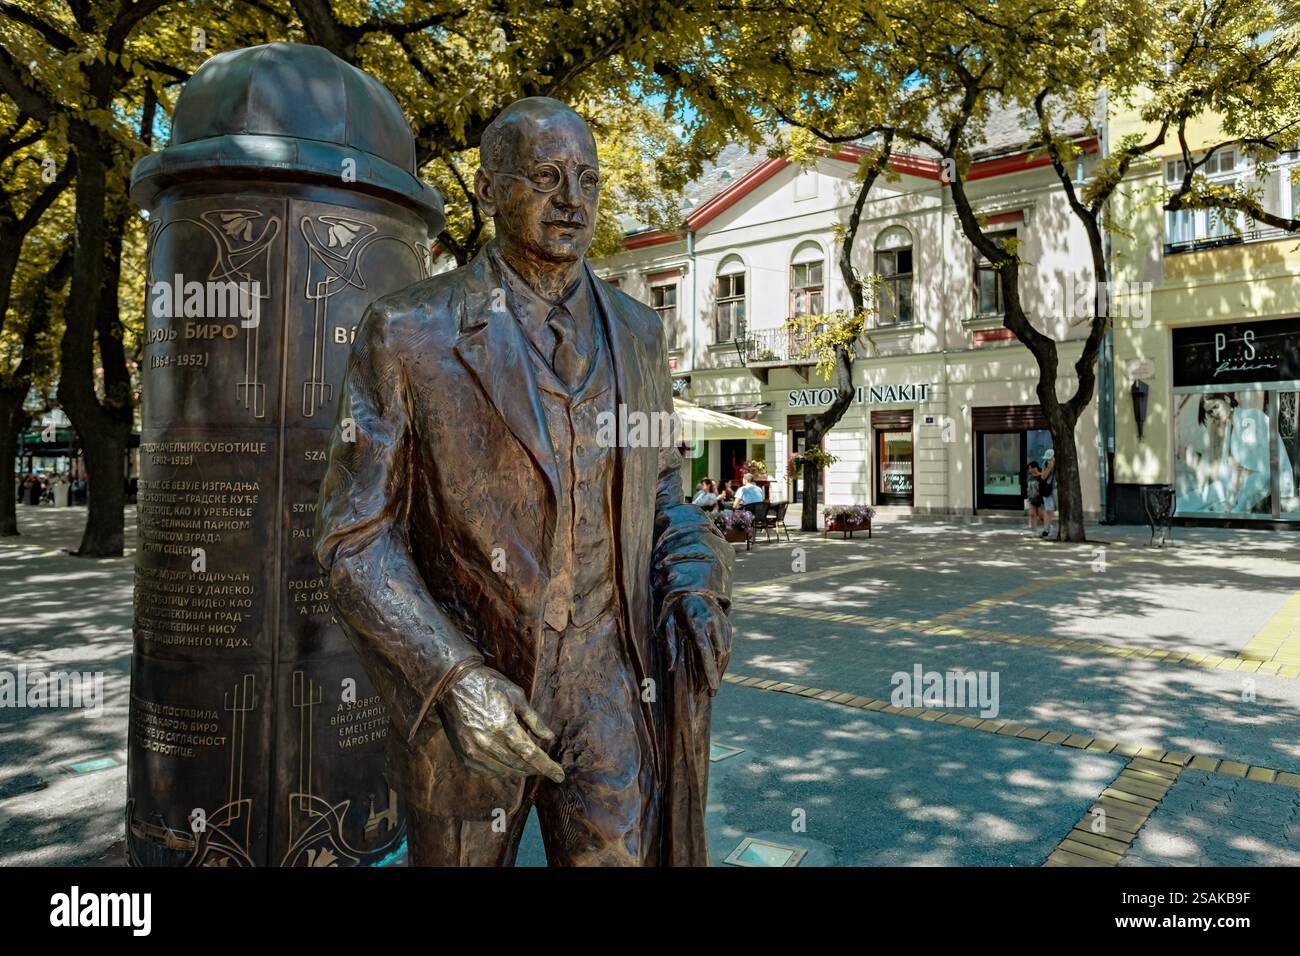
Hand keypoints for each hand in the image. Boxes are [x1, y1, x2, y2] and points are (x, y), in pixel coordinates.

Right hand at [439, 666, 564, 782]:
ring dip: (520, 771)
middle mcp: (487, 742)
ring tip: (531, 766)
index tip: (560, 775)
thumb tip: (549, 738)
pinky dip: (502, 771)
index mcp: (503, 726)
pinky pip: (488, 771)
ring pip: (504, 772)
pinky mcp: (464, 755)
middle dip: (536, 769)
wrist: (452, 684)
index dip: (547, 767)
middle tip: (548, 769)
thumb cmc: (488, 685)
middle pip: (519, 766)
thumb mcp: (516, 695)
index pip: (531, 754)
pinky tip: (510, 765)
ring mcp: (474, 751)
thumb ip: (533, 719)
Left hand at [664, 593, 730, 695]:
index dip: (710, 672)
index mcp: (697, 623)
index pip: (706, 652)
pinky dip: (724, 659)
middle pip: (719, 655)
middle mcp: (713, 623)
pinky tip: (718, 669)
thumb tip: (671, 668)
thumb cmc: (676, 609)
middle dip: (716, 675)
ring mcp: (722, 623)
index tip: (712, 688)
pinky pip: (728, 645)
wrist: (692, 589)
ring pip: (726, 652)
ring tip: (714, 683)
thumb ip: (670, 645)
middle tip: (711, 691)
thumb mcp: (667, 623)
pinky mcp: (727, 624)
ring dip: (721, 669)